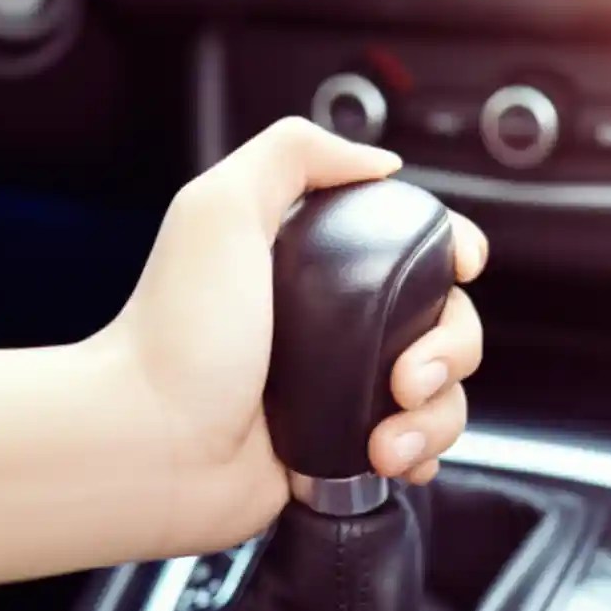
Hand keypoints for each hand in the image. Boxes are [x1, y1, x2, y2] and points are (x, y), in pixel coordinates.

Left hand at [97, 117, 487, 556]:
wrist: (149, 448)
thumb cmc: (176, 336)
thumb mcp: (219, 207)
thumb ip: (292, 154)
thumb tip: (380, 161)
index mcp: (316, 265)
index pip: (414, 245)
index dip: (452, 252)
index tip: (461, 266)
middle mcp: (337, 324)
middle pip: (447, 320)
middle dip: (450, 349)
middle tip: (406, 376)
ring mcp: (345, 388)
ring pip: (443, 390)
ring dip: (434, 415)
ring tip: (388, 437)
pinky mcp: (346, 447)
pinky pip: (417, 444)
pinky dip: (421, 451)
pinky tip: (394, 456)